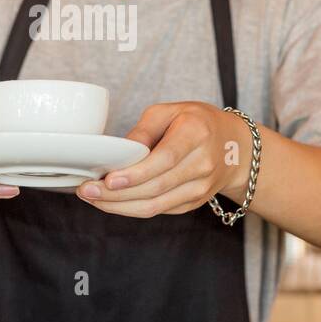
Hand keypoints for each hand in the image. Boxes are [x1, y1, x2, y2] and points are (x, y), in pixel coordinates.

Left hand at [76, 101, 248, 217]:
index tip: (109, 180)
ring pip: (155, 206)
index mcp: (196, 134)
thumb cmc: (197, 123)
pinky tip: (110, 202)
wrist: (235, 147)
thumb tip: (116, 151)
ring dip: (119, 206)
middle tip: (86, 190)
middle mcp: (203, 165)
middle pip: (155, 187)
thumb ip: (143, 130)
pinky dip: (131, 209)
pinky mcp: (193, 203)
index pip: (165, 160)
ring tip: (91, 198)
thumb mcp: (170, 111)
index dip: (136, 174)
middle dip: (116, 194)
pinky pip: (158, 210)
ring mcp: (200, 188)